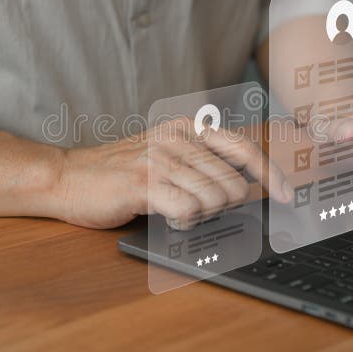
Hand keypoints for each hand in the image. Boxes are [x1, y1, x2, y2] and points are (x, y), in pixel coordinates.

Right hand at [53, 118, 291, 228]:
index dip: (271, 174)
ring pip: (214, 198)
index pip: (244, 147)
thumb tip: (249, 182)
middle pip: (234, 182)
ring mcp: (159, 159)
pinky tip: (167, 217)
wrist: (67, 177)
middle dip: (225, 208)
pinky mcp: (143, 183)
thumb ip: (202, 161)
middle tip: (199, 211)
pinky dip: (184, 223)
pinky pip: (188, 211)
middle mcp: (176, 138)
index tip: (286, 196)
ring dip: (202, 217)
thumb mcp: (164, 153)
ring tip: (177, 211)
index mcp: (186, 128)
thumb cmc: (118, 173)